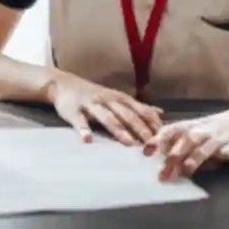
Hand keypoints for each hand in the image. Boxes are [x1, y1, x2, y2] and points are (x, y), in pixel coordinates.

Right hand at [47, 69, 162, 145]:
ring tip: (129, 143)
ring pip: (107, 118)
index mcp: (120, 98)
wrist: (64, 84)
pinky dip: (84, 130)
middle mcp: (108, 100)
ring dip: (119, 131)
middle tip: (152, 144)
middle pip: (127, 115)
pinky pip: (80, 121)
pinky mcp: (74, 111)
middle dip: (140, 129)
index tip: (164, 136)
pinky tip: (87, 140)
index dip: (152, 122)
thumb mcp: (117, 97)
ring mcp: (91, 105)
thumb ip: (137, 106)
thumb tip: (160, 113)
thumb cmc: (94, 94)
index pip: (140, 110)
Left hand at [144, 106, 228, 179]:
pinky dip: (209, 156)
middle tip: (161, 174)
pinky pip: (219, 150)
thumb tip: (162, 162)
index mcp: (190, 126)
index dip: (157, 140)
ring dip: (189, 157)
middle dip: (171, 155)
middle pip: (182, 139)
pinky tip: (201, 166)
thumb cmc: (219, 129)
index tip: (145, 151)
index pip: (170, 130)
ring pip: (199, 144)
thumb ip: (181, 145)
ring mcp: (216, 136)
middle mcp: (201, 129)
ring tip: (181, 170)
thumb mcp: (198, 133)